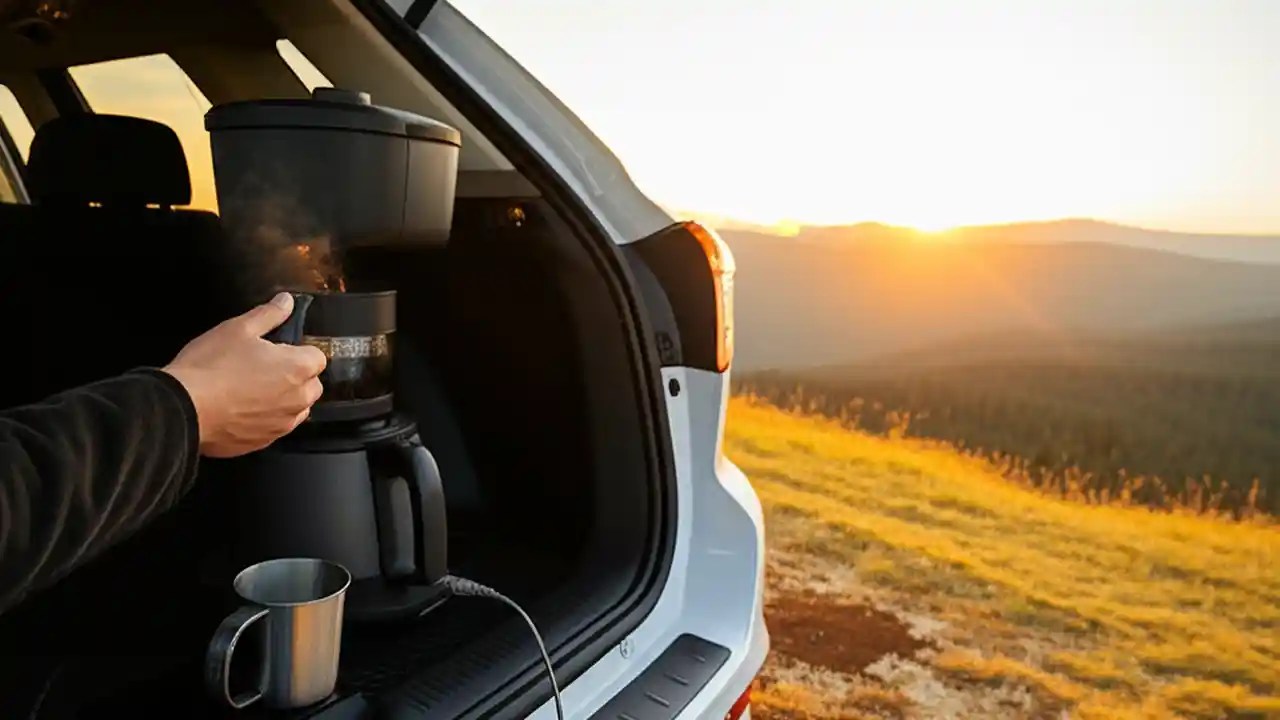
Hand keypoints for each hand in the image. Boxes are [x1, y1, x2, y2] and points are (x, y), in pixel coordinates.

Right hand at [162, 292, 327, 457]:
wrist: (183, 408)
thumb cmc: (210, 367)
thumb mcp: (239, 329)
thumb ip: (269, 315)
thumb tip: (285, 302)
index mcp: (298, 368)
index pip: (317, 356)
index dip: (298, 350)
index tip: (280, 350)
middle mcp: (297, 399)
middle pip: (312, 385)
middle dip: (296, 376)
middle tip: (264, 367)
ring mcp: (282, 424)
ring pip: (296, 408)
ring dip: (284, 399)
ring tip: (252, 388)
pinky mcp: (264, 442)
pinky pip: (275, 427)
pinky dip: (266, 418)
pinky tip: (242, 408)